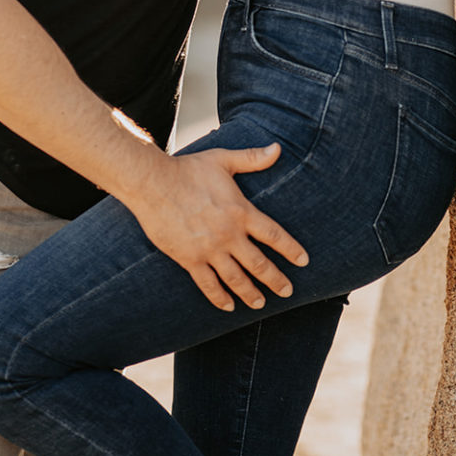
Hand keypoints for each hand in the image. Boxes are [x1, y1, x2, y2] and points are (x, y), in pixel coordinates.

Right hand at [126, 143, 308, 311]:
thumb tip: (277, 148)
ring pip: (236, 279)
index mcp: (241, 211)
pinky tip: (229, 306)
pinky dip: (220, 298)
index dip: (291, 250)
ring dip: (251, 294)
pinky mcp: (189, 259)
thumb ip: (252, 158)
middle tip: (287, 292)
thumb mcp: (223, 160)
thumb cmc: (187, 169)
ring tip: (260, 303)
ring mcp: (209, 250)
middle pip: (260, 264)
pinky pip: (208, 285)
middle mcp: (229, 235)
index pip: (275, 236)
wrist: (152, 183)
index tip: (303, 261)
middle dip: (276, 280)